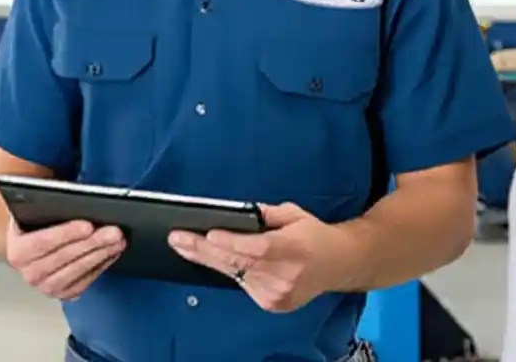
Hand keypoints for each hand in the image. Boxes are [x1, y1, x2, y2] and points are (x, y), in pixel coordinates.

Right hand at [5, 218, 125, 300]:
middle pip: (64, 258)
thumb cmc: (35, 223)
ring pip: (77, 272)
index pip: (42, 242)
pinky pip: (85, 282)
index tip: (88, 225)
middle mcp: (29, 273)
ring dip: (101, 255)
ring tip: (118, 240)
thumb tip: (78, 202)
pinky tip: (112, 252)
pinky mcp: (63, 294)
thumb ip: (49, 207)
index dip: (66, 234)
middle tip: (114, 231)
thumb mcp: (35, 211)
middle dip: (92, 243)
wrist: (28, 243)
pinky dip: (101, 266)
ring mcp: (46, 287)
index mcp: (17, 251)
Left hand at [168, 202, 350, 312]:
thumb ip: (266, 214)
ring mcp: (279, 292)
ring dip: (209, 259)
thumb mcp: (294, 214)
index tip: (209, 233)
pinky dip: (227, 270)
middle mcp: (287, 274)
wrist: (338, 264)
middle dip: (204, 249)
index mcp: (296, 248)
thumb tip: (238, 213)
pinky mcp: (272, 303)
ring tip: (184, 245)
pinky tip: (211, 258)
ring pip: (235, 274)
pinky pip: (242, 283)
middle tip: (177, 239)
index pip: (258, 248)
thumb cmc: (314, 235)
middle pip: (239, 262)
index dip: (232, 242)